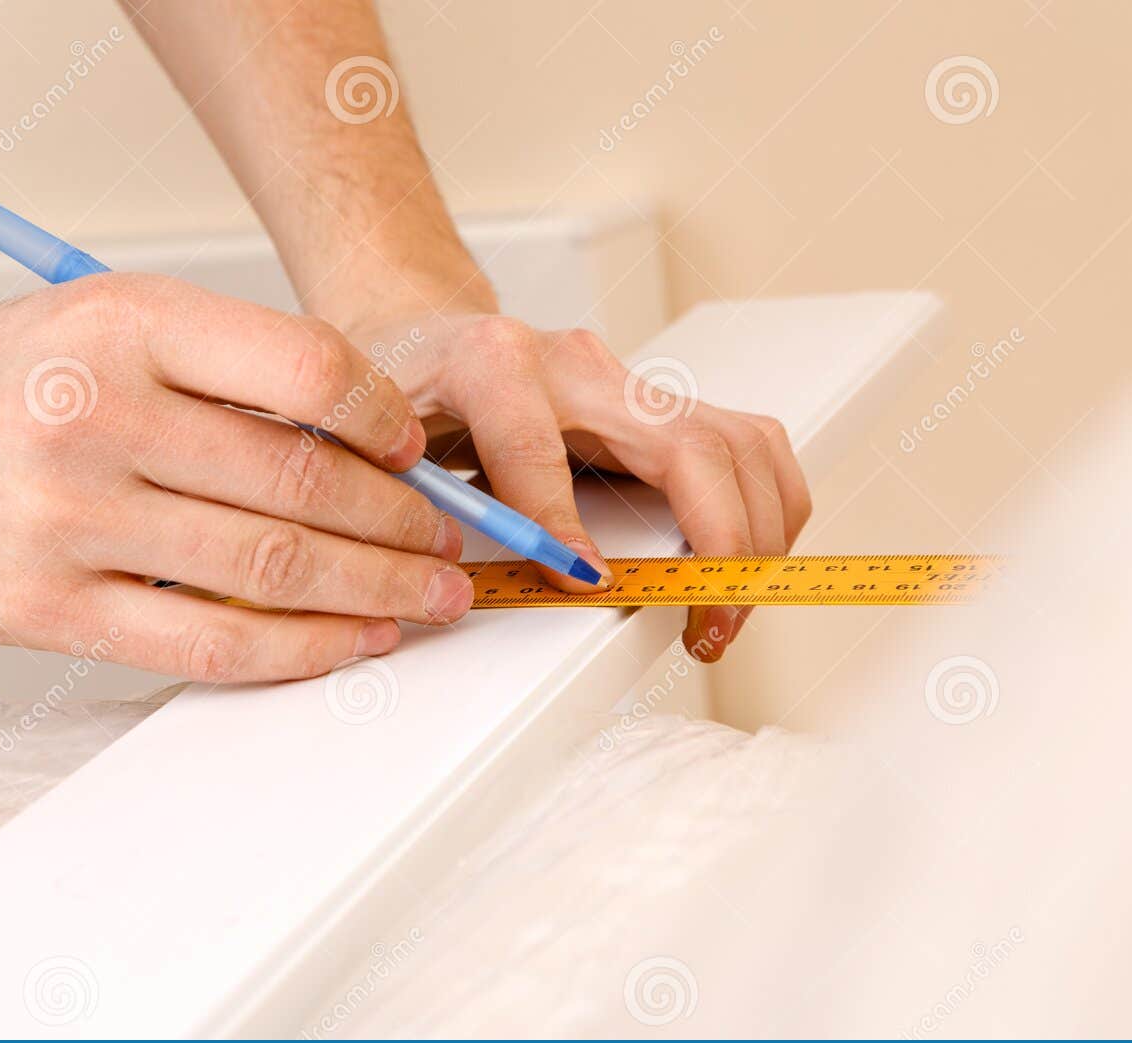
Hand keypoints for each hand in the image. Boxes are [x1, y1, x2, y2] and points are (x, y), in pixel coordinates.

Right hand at [0, 274, 476, 681]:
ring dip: (378, 591)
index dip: (390, 420)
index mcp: (124, 323)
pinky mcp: (48, 609)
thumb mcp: (101, 323)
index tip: (419, 453)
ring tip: (432, 597)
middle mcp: (98, 415)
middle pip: (305, 481)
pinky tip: (353, 644)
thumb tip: (367, 441)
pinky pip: (208, 641)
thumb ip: (222, 369)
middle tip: (452, 542)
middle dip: (405, 524)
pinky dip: (301, 650)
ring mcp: (70, 519)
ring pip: (273, 567)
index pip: (307, 369)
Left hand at [347, 310, 811, 661]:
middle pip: (691, 445)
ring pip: (743, 444)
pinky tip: (741, 564)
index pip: (536, 444)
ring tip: (729, 607)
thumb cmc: (399, 382)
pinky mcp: (661, 406)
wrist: (427, 329)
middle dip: (719, 543)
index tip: (587, 586)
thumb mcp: (367, 435)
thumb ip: (394, 495)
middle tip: (707, 622)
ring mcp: (631, 382)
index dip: (561, 523)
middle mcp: (580, 364)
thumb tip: (435, 573)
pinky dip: (764, 509)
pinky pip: (746, 448)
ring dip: (759, 533)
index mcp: (493, 362)